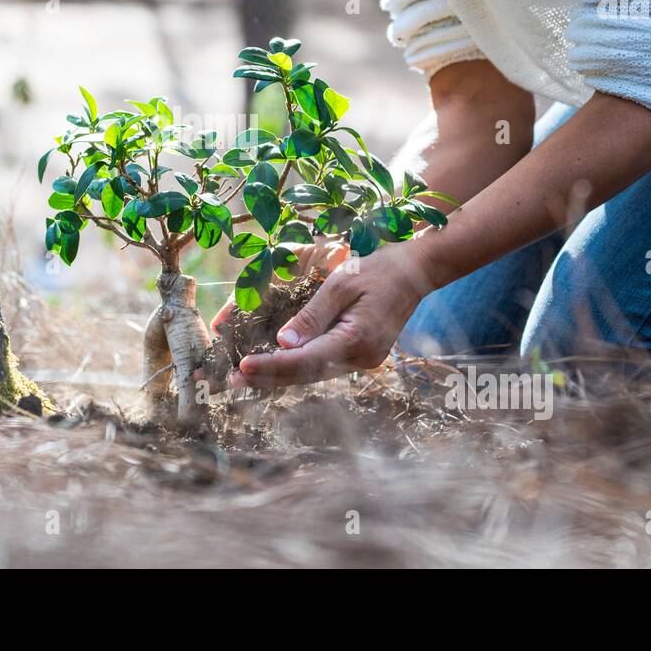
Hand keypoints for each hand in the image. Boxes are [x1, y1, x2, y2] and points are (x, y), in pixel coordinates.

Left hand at [229, 237, 437, 389]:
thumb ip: (311, 316)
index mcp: (356, 339)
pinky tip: (276, 367)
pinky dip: (299, 368)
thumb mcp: (340, 284)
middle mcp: (362, 357)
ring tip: (247, 377)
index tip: (242, 368)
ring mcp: (365, 360)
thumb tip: (283, 343)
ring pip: (315, 374)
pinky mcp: (364, 356)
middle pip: (307, 375)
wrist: (417, 271)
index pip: (305, 361)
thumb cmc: (377, 270)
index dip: (271, 366)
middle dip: (269, 378)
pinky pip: (325, 367)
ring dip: (281, 376)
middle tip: (233, 381)